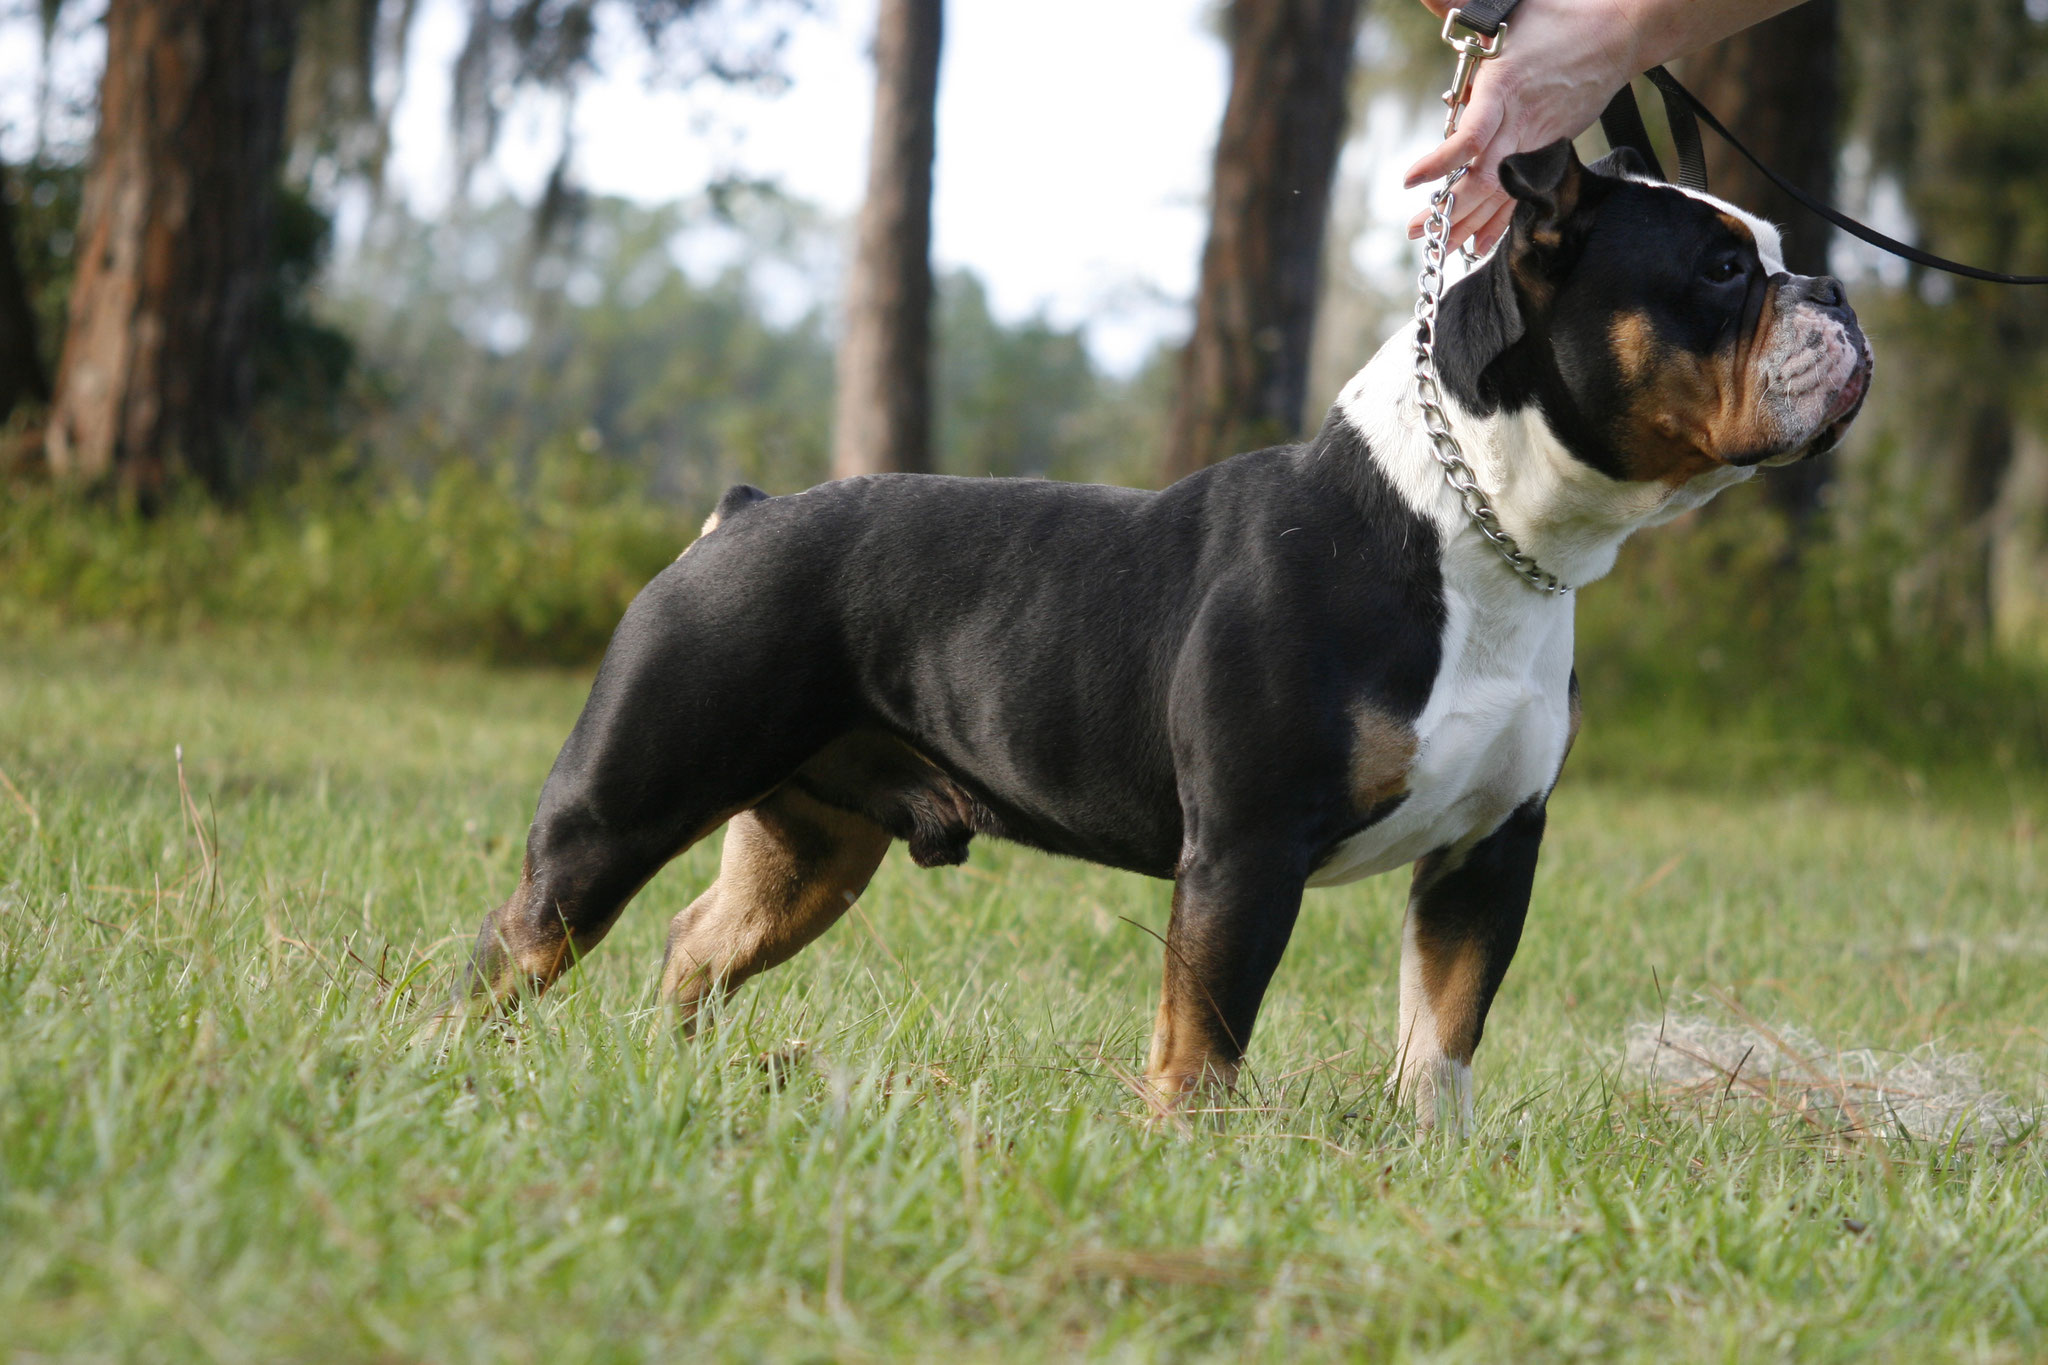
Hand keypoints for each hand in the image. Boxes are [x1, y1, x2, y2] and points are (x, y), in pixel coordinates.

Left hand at [1404, 0, 1645, 252]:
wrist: (1617, 34)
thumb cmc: (1557, 18)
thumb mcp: (1505, 12)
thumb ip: (1458, 4)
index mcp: (1505, 88)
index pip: (1471, 136)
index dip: (1441, 162)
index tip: (1410, 180)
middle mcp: (1520, 122)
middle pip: (1482, 180)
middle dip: (1447, 211)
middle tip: (1411, 231)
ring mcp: (1537, 141)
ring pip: (1500, 194)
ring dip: (1466, 224)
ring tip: (1434, 248)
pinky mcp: (1548, 150)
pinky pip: (1520, 194)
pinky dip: (1499, 221)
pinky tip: (1478, 244)